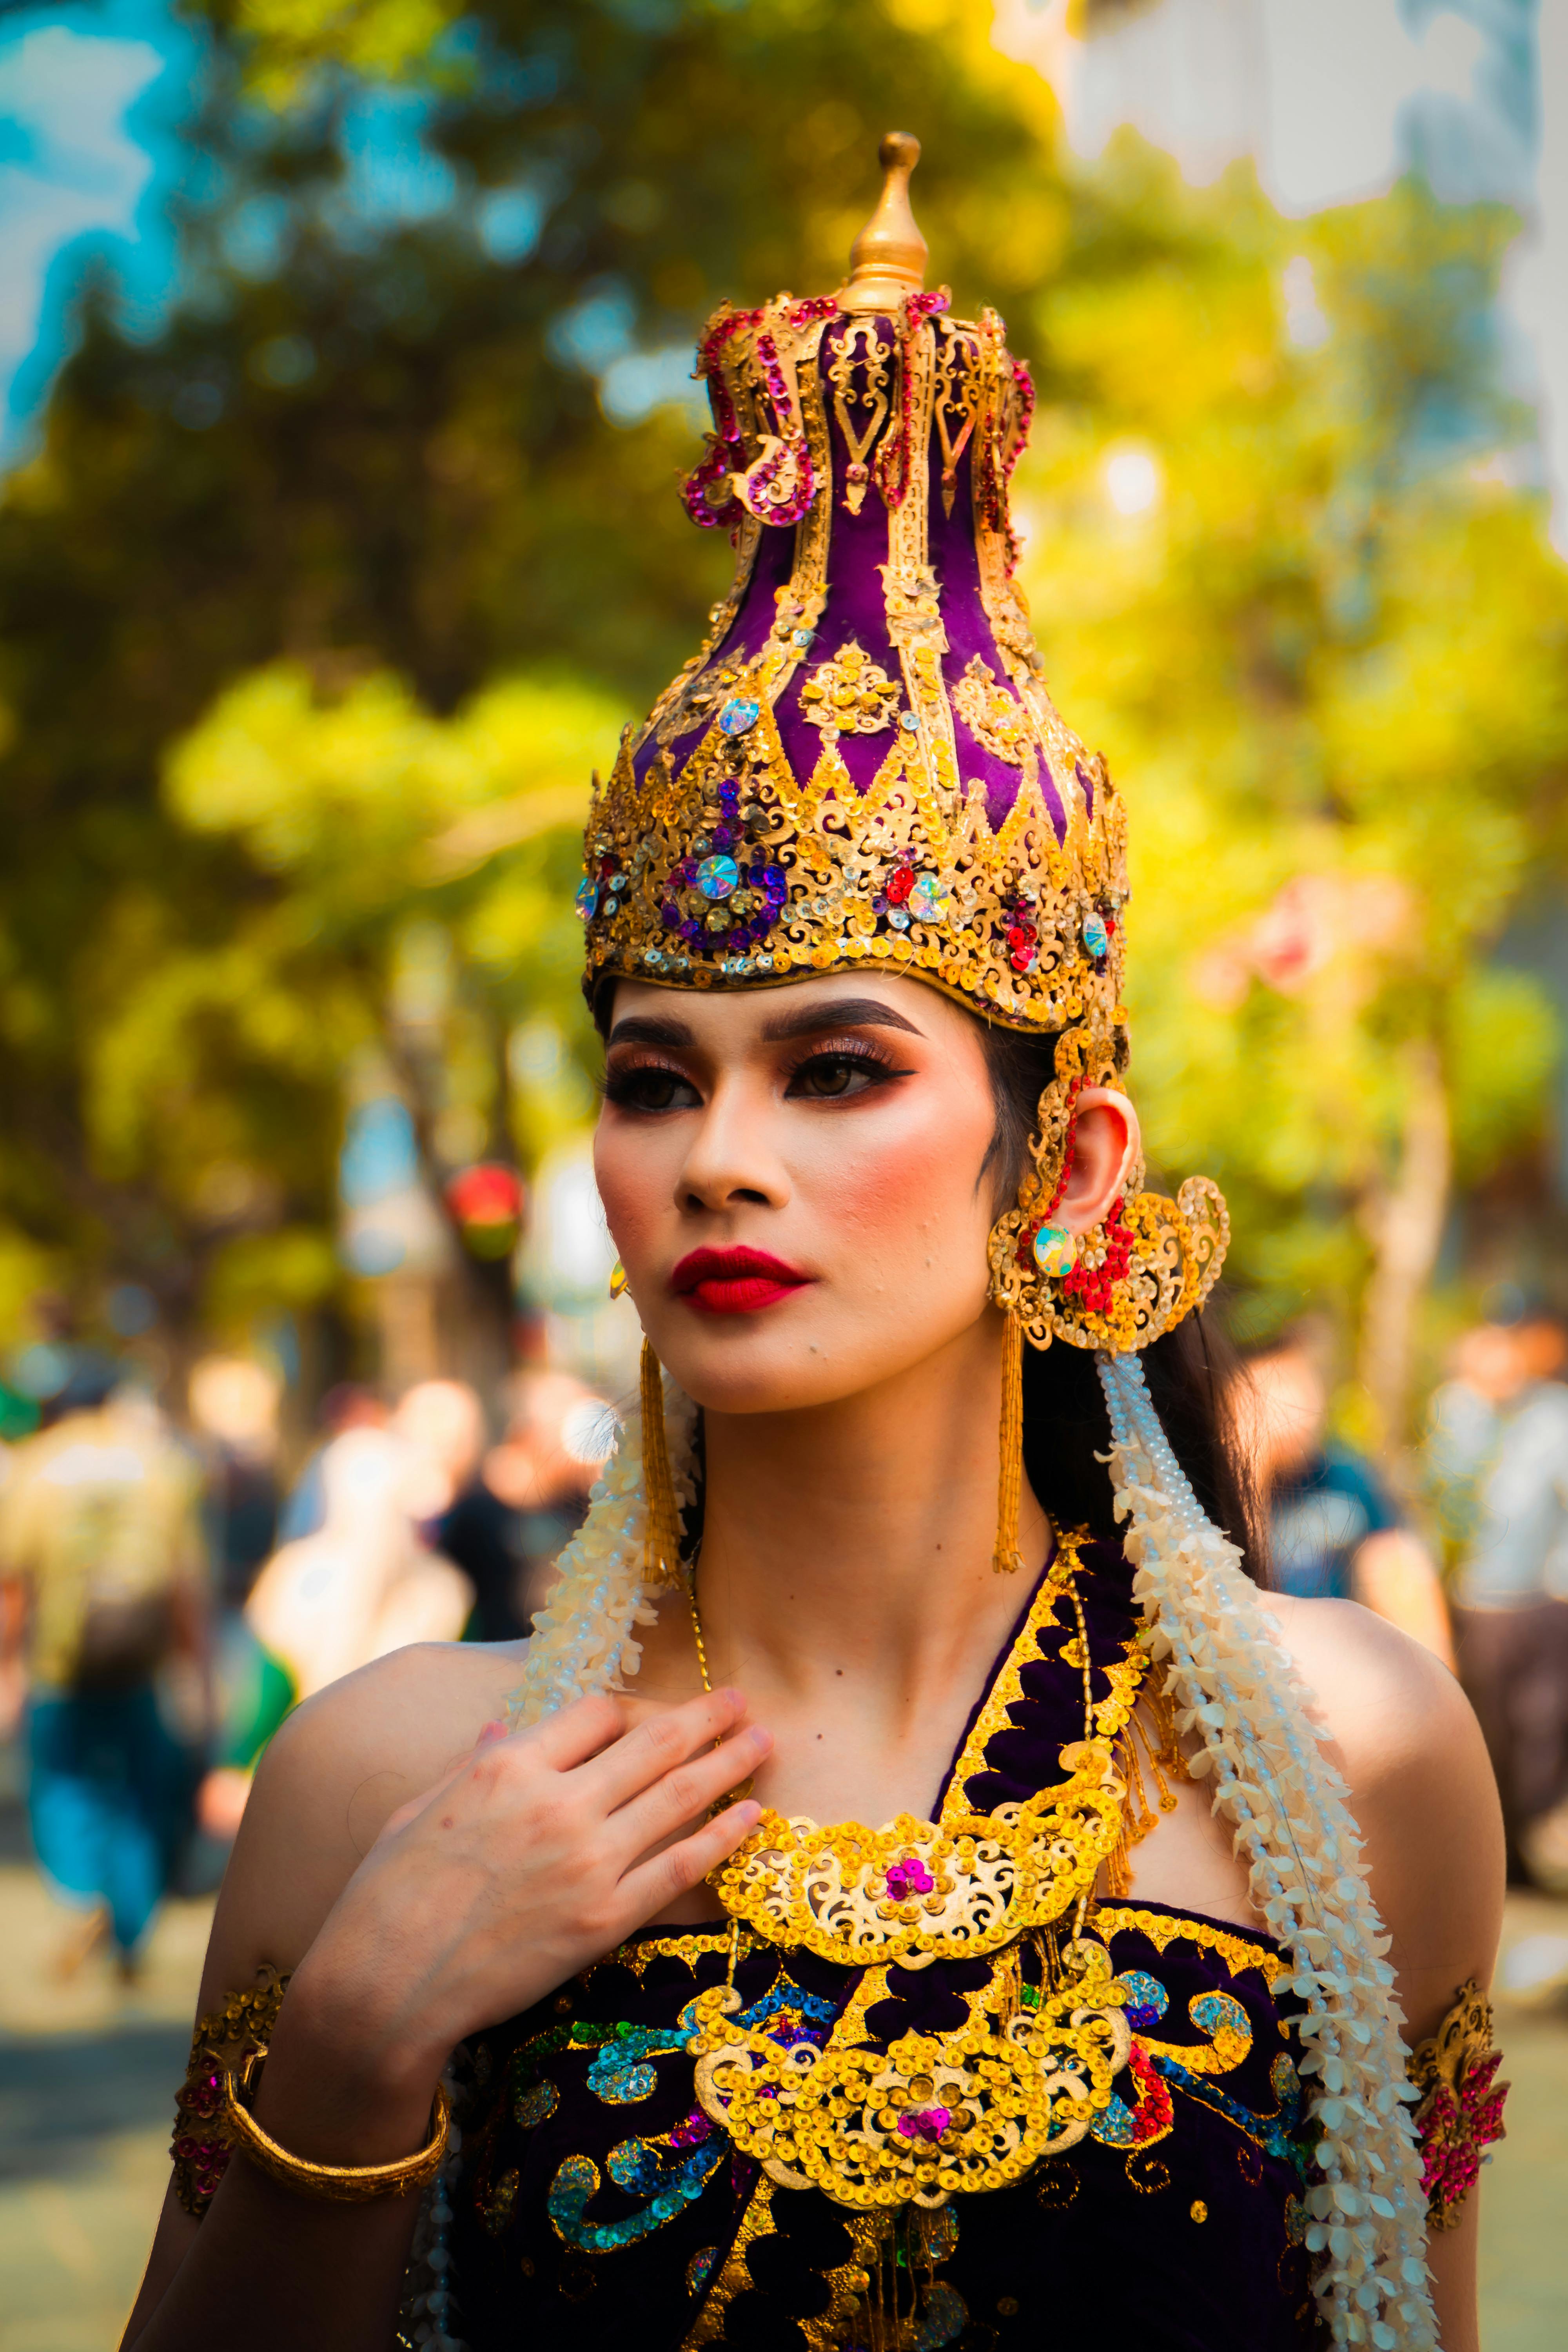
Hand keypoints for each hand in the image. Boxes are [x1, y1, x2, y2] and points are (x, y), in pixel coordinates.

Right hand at [256, 1687, 767, 2162]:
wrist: (386, 1984)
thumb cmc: (389, 1894)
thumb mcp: (422, 1808)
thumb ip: (471, 1767)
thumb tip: (498, 1732)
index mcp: (508, 1766)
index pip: (595, 1713)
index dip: (631, 1708)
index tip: (653, 1712)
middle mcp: (557, 1803)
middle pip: (653, 1743)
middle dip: (704, 1717)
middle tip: (740, 1700)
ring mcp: (587, 1860)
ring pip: (678, 1796)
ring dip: (729, 1762)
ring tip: (762, 1741)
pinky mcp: (605, 1917)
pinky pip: (680, 1865)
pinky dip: (723, 1836)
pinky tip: (752, 1814)